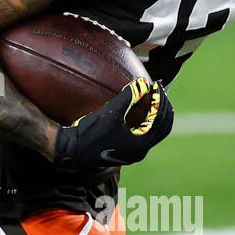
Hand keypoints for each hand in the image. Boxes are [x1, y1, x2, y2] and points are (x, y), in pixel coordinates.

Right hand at [53, 78, 172, 170]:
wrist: (71, 151)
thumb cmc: (90, 133)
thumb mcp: (111, 113)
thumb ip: (128, 96)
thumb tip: (142, 81)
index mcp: (141, 144)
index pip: (159, 119)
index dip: (159, 100)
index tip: (155, 85)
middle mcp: (140, 151)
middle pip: (162, 128)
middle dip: (163, 108)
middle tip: (159, 91)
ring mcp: (133, 153)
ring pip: (154, 132)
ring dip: (155, 115)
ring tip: (153, 98)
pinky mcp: (125, 151)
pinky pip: (142, 135)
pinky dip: (146, 122)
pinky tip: (139, 110)